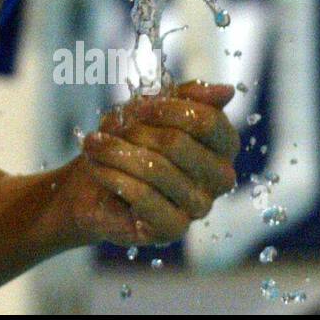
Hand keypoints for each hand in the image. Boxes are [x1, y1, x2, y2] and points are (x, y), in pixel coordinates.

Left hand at [58, 81, 239, 246]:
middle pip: (177, 143)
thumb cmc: (129, 140)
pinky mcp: (174, 228)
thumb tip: (226, 91)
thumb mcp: (153, 107)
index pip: (207, 121)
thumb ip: (187, 97)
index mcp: (223, 145)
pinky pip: (143, 196)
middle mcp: (220, 177)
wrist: (93, 182)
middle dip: (134, 131)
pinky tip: (95, 166)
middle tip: (109, 128)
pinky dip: (112, 175)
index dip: (166, 109)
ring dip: (114, 151)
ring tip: (93, 144)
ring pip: (155, 169)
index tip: (136, 108)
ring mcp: (200, 206)